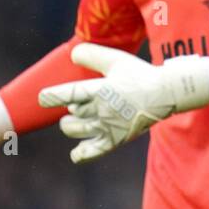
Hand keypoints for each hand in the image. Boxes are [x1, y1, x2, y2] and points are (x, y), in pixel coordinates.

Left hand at [38, 42, 208, 163]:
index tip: (42, 98)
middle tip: (76, 106)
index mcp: (100, 90)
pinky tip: (75, 154)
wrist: (166, 94)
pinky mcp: (116, 139)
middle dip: (72, 109)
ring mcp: (108, 127)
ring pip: (77, 129)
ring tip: (69, 122)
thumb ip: (92, 55)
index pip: (70, 94)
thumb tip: (72, 54)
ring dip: (69, 126)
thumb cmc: (140, 74)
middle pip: (74, 112)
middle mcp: (102, 110)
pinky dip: (82, 154)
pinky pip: (93, 151)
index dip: (52, 97)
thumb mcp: (116, 60)